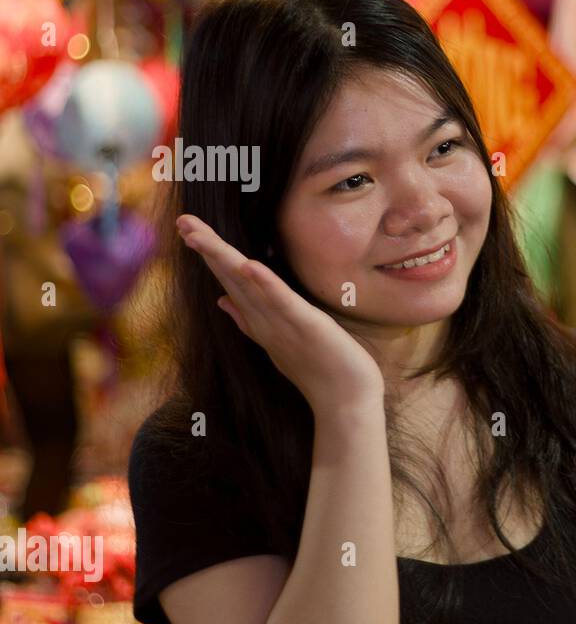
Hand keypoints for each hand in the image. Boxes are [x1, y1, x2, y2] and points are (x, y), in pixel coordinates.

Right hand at [177, 214, 384, 412]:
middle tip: (182, 221)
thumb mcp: (280, 342)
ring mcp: (282, 325)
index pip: (230, 283)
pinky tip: (247, 265)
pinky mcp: (306, 326)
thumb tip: (223, 301)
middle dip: (208, 250)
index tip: (189, 231)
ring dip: (223, 259)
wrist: (345, 402)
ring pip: (248, 287)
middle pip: (231, 280)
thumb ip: (250, 320)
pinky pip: (282, 302)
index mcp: (260, 322)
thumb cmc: (319, 371)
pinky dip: (265, 284)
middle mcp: (265, 322)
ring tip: (198, 235)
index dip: (211, 257)